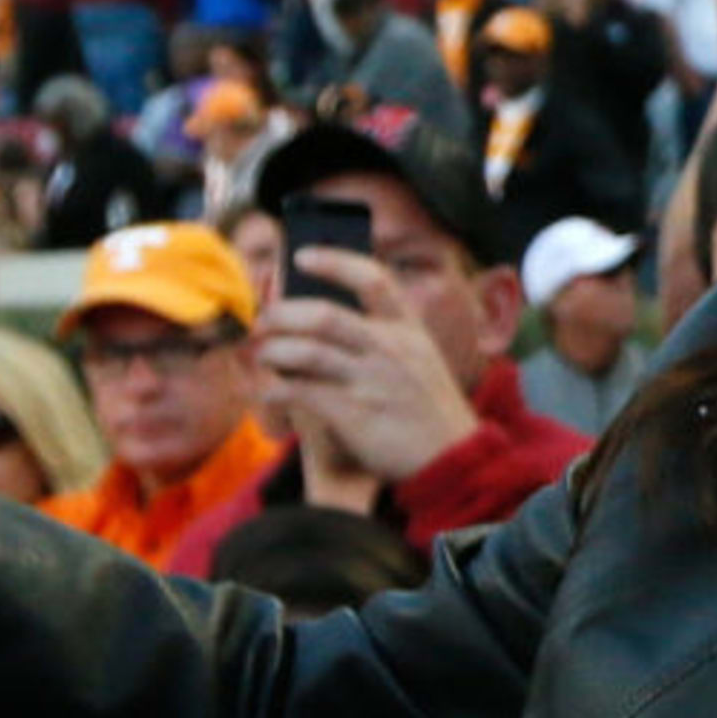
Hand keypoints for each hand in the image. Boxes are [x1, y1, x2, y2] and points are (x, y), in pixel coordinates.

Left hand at [256, 245, 479, 489]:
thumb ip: (385, 336)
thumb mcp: (421, 361)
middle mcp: (391, 349)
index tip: (301, 256)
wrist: (455, 461)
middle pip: (324, 315)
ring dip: (274, 350)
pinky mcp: (355, 414)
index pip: (372, 279)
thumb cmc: (429, 411)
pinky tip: (269, 393)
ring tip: (261, 353)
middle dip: (282, 313)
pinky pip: (303, 391)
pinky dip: (277, 390)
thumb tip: (324, 317)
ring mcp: (372, 381)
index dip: (334, 262)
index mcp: (409, 330)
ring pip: (307, 351)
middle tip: (262, 321)